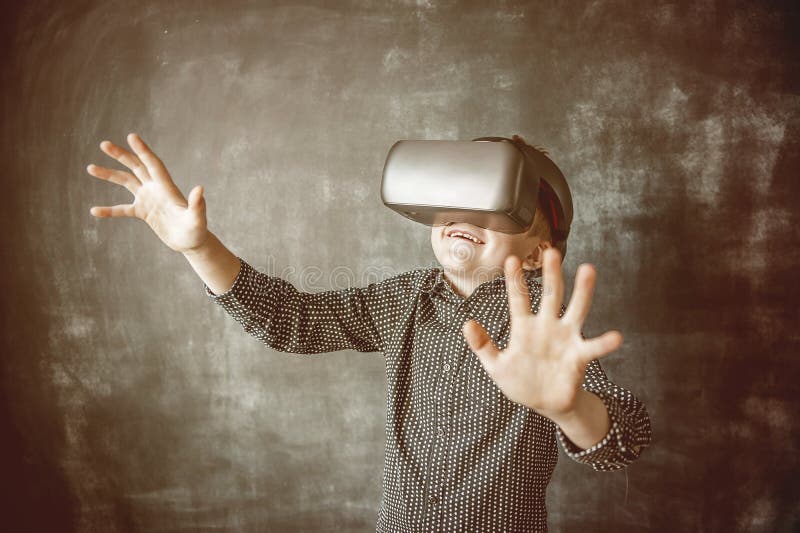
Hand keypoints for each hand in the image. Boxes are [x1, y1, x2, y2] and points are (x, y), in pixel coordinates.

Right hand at [86, 133, 208, 253]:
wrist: (192, 243)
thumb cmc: (197, 231)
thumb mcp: (197, 219)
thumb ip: (197, 205)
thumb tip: (200, 189)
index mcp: (167, 188)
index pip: (153, 164)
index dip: (143, 150)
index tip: (131, 136)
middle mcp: (156, 189)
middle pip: (136, 166)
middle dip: (121, 155)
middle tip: (103, 144)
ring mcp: (149, 199)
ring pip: (126, 181)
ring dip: (109, 174)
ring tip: (90, 167)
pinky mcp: (144, 212)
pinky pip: (122, 208)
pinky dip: (109, 209)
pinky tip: (94, 211)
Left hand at [462, 248, 622, 420]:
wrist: (545, 405)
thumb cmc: (521, 382)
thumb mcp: (496, 366)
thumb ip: (482, 345)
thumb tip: (467, 324)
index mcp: (524, 327)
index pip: (518, 298)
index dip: (514, 280)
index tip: (511, 259)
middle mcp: (547, 326)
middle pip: (550, 295)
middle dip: (551, 275)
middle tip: (551, 252)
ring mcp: (565, 338)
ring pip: (575, 309)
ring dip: (582, 291)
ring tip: (588, 270)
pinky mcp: (579, 356)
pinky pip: (593, 347)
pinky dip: (604, 343)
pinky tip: (616, 337)